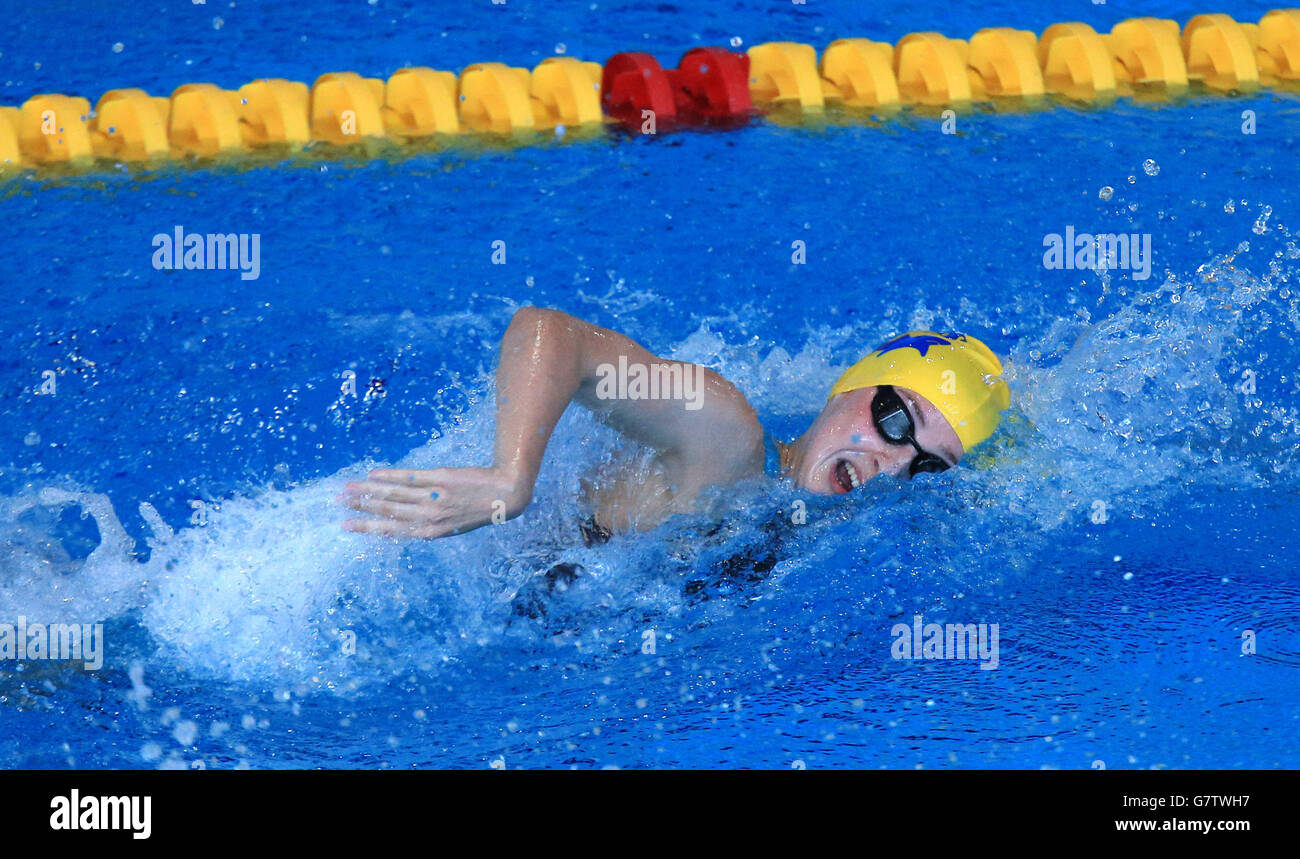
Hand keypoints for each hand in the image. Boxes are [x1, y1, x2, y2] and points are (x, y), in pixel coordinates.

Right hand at [338, 467, 528, 538]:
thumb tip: (401, 518)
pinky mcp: (440, 479)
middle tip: (338, 501)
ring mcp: (434, 497)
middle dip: (360, 507)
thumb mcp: (452, 525)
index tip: (346, 525)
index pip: (391, 530)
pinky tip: (374, 474)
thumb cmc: (477, 510)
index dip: (367, 528)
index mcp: (431, 532)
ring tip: (348, 487)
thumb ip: (427, 522)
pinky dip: (389, 476)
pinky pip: (409, 478)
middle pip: (387, 511)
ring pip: (394, 495)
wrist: (505, 495)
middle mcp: (429, 517)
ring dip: (368, 491)